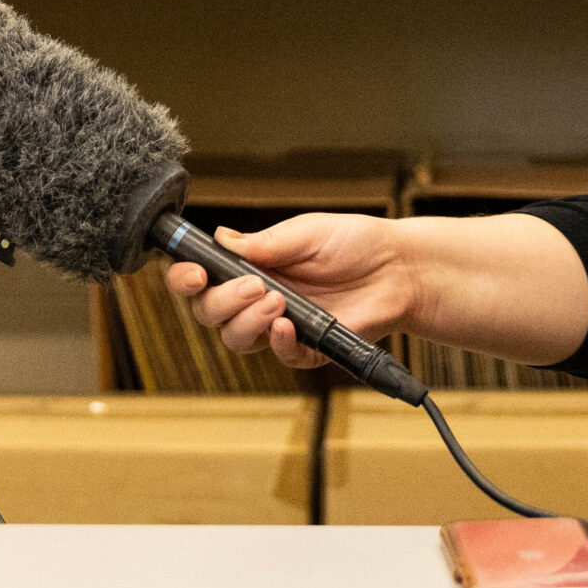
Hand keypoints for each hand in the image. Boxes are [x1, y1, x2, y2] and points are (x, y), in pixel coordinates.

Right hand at [165, 211, 417, 369]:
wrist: (400, 269)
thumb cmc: (356, 243)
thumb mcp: (306, 232)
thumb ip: (263, 242)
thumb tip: (219, 238)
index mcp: (251, 266)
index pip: (203, 278)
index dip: (187, 279)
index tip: (194, 274)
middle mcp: (257, 298)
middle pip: (210, 314)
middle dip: (221, 302)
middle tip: (254, 285)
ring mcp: (280, 325)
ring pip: (236, 339)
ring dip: (247, 322)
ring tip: (276, 300)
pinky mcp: (307, 348)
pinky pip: (279, 355)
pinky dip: (278, 342)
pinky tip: (287, 325)